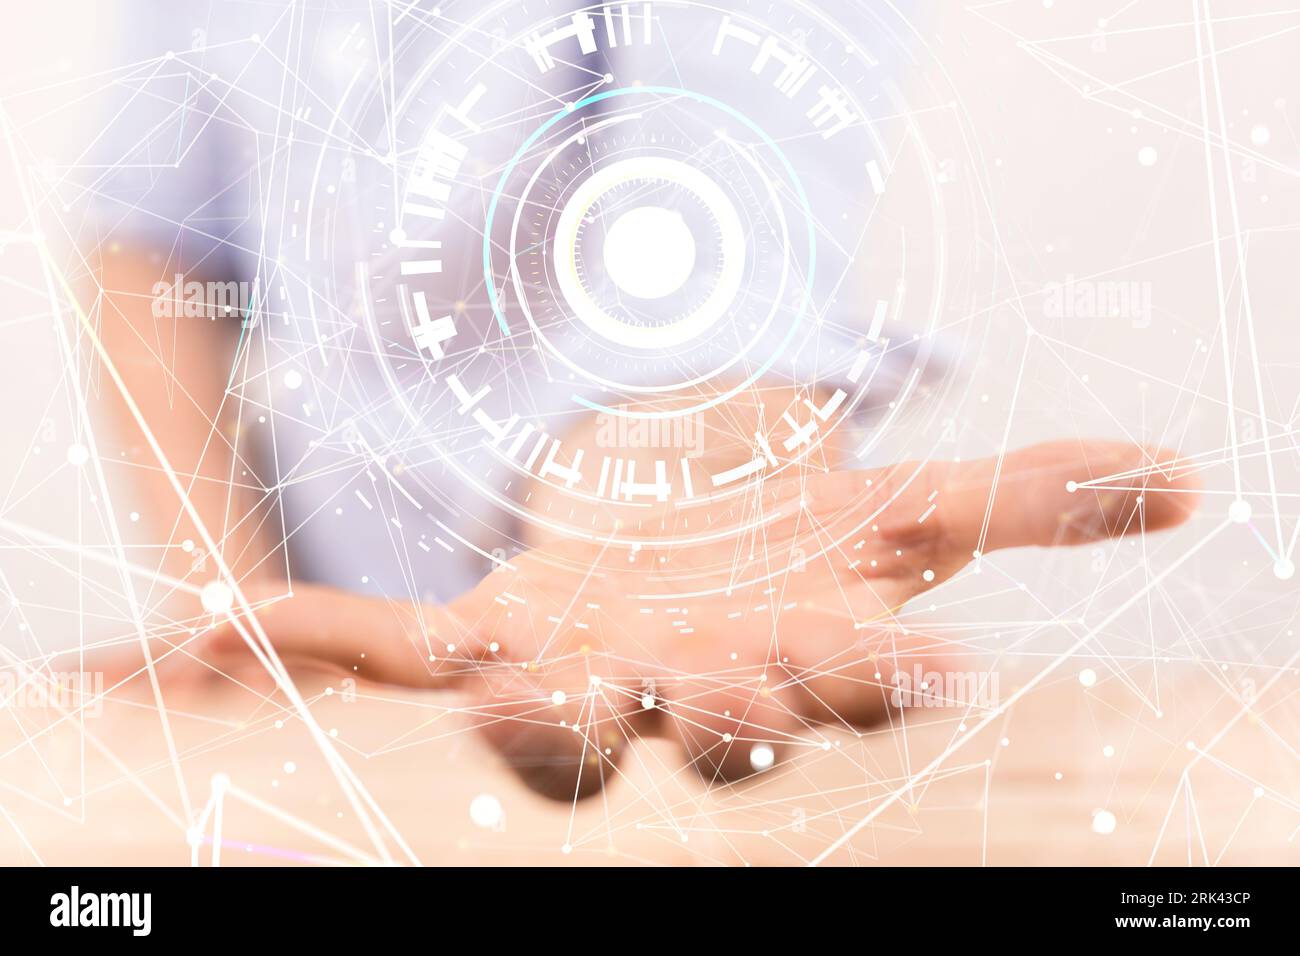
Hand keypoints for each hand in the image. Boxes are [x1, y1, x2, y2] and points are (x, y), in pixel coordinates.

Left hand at [201, 440, 1197, 799]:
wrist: (680, 553)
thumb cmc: (796, 549)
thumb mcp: (908, 508)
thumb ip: (1034, 497)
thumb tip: (1181, 480)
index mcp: (788, 667)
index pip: (846, 684)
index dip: (882, 675)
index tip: (922, 661)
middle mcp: (679, 700)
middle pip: (697, 730)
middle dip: (714, 719)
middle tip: (726, 699)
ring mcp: (569, 683)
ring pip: (550, 729)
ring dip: (529, 721)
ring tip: (501, 694)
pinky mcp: (476, 649)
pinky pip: (386, 654)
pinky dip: (310, 647)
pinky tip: (226, 631)